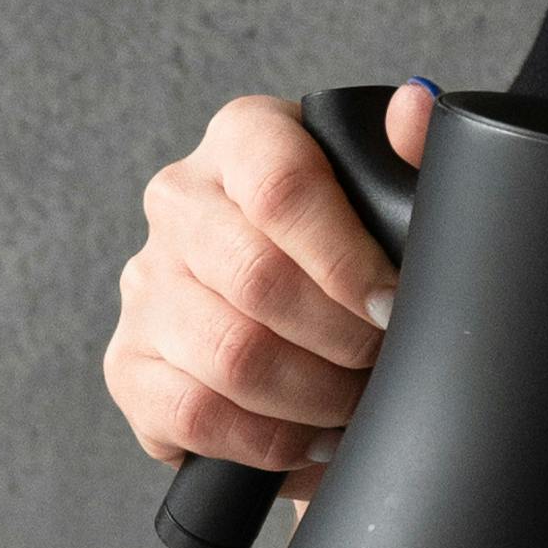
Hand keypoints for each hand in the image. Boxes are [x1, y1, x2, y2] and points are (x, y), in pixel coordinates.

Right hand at [104, 84, 431, 501]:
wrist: (326, 340)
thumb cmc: (366, 260)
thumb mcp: (401, 206)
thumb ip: (418, 155)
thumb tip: (417, 106)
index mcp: (248, 140)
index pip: (280, 188)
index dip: (345, 260)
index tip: (394, 305)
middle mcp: (181, 201)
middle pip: (254, 279)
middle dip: (341, 340)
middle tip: (383, 361)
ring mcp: (146, 283)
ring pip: (228, 354)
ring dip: (314, 396)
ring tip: (356, 403)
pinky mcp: (129, 363)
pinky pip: (191, 414)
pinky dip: (266, 441)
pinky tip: (310, 436)